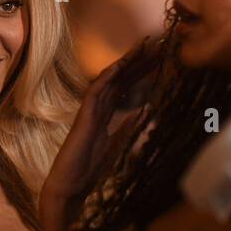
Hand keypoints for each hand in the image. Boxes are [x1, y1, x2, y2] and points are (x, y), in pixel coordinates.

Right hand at [40, 46, 148, 228]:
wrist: (70, 186)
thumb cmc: (91, 171)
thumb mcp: (120, 146)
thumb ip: (130, 127)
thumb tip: (147, 111)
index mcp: (106, 115)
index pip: (126, 87)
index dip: (142, 72)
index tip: (160, 58)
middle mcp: (98, 108)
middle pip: (120, 78)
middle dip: (138, 61)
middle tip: (158, 44)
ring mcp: (90, 111)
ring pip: (110, 79)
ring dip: (126, 62)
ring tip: (144, 46)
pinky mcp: (84, 117)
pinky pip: (96, 91)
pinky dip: (109, 76)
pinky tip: (121, 65)